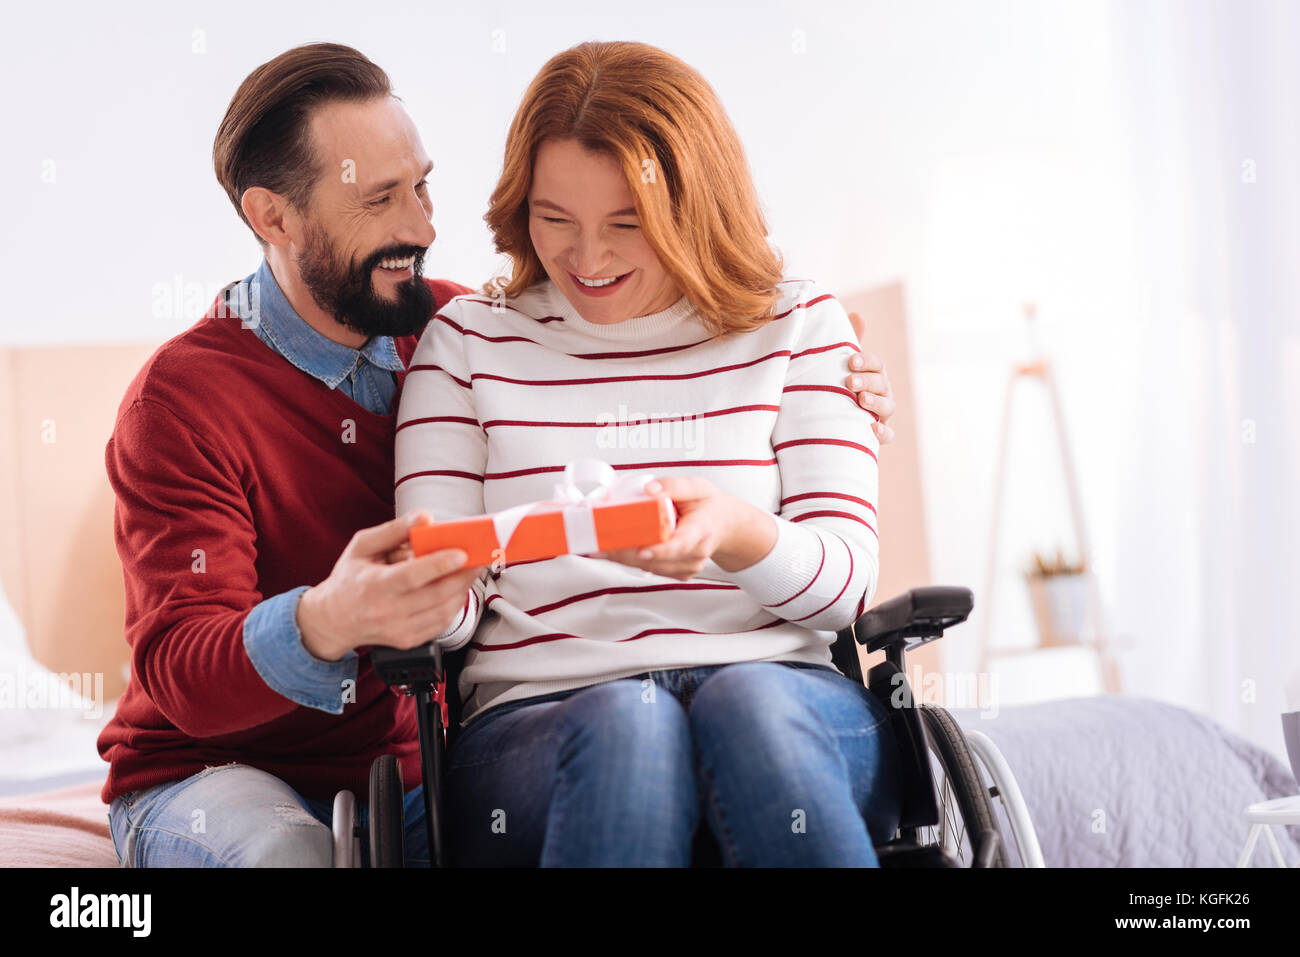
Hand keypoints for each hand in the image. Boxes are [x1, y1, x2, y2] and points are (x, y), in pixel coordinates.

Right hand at [296, 511, 479, 660]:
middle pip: (436, 595)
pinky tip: (455, 590)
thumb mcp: (362, 546)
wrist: (333, 620)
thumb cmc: (350, 579)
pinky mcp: (408, 641)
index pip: (412, 576)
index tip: (461, 553)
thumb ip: (394, 530)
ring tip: (470, 572)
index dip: (439, 565)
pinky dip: (454, 605)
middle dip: (464, 576)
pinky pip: (441, 624)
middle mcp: (387, 612)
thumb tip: (424, 517)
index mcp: (373, 586)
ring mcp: (399, 630)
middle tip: (479, 559)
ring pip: (443, 611)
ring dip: (463, 590)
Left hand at [597, 477, 774, 579]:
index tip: (642, 551)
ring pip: (649, 567)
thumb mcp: (698, 487)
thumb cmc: (708, 506)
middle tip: (597, 546)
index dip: (660, 550)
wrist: (724, 526)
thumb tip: (649, 488)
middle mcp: (694, 554)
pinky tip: (613, 550)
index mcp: (700, 531)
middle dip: (625, 553)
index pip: (680, 545)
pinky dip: (631, 560)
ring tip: (597, 547)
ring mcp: (686, 567)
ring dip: (623, 558)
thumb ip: (674, 486)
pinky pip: (651, 569)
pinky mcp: (678, 573)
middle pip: (656, 560)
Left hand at [845, 311, 896, 444]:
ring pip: (888, 407)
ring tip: (860, 400)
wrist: (824, 421)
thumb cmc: (835, 386)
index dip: (866, 361)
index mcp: (873, 372)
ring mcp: (882, 414)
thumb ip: (847, 343)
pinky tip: (871, 428)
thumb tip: (856, 314)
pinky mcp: (877, 436)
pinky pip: (887, 436)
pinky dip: (882, 433)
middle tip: (850, 381)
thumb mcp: (837, 365)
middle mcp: (881, 392)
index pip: (877, 363)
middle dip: (868, 381)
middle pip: (883, 383)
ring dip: (876, 403)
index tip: (850, 361)